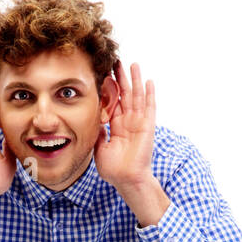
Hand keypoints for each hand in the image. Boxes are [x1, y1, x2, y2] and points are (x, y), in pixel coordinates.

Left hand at [94, 60, 155, 190]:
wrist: (126, 179)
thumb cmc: (114, 169)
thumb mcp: (99, 149)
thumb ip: (97, 134)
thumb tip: (92, 124)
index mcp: (117, 127)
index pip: (113, 103)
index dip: (109, 89)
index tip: (104, 74)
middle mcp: (128, 122)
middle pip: (124, 95)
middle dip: (121, 78)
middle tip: (116, 61)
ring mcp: (139, 123)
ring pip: (137, 97)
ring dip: (135, 80)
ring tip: (133, 64)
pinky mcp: (148, 126)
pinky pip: (149, 108)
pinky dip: (149, 95)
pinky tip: (149, 82)